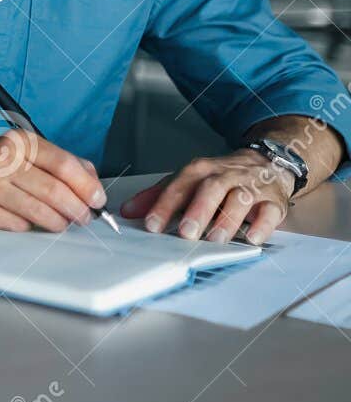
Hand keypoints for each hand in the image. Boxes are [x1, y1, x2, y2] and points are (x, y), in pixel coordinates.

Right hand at [0, 129, 105, 232]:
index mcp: (17, 140)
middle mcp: (1, 159)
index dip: (87, 186)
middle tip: (85, 218)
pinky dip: (28, 227)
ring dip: (58, 223)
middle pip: (55, 191)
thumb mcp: (24, 153)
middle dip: (77, 210)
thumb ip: (61, 163)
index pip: (63, 164)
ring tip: (61, 223)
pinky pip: (18, 226)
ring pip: (40, 212)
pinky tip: (25, 220)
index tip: (98, 200)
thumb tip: (93, 185)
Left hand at [119, 151, 292, 243]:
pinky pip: (270, 211)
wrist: (266, 163)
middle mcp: (225, 176)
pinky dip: (262, 225)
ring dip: (227, 220)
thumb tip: (127, 211)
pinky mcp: (273, 200)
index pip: (179, 186)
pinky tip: (251, 238)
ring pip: (240, 199)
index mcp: (200, 170)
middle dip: (198, 210)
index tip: (151, 224)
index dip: (164, 205)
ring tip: (215, 238)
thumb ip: (158, 196)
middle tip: (186, 233)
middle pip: (211, 189)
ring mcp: (251, 187)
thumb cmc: (221, 177)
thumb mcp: (188, 181)